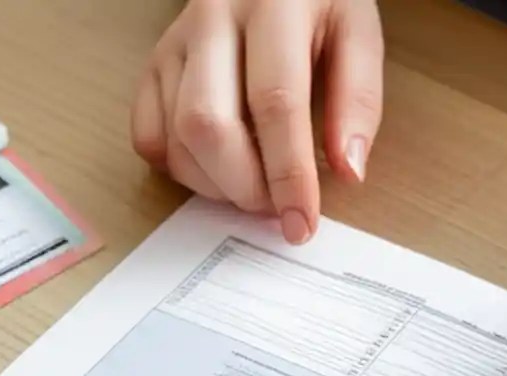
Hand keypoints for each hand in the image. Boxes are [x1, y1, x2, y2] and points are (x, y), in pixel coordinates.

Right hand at [130, 0, 383, 244]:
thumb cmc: (317, 4)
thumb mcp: (358, 34)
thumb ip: (358, 100)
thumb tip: (347, 171)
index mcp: (273, 4)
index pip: (275, 102)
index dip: (289, 174)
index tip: (302, 222)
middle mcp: (212, 19)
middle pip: (208, 125)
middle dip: (243, 186)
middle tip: (274, 208)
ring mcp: (173, 43)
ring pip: (173, 136)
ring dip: (214, 185)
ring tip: (253, 188)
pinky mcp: (151, 65)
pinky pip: (148, 135)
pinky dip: (180, 169)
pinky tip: (216, 168)